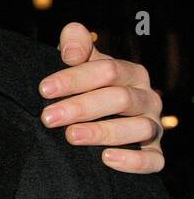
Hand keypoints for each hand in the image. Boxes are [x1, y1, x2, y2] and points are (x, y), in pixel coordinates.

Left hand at [38, 22, 164, 173]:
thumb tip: (73, 37)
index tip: (44, 89)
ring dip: (104, 132)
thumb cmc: (88, 87)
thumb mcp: (81, 63)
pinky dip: (133, 161)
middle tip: (48, 117)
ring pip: (140, 128)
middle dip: (81, 107)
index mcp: (131, 73)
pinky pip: (154, 160)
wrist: (100, 119)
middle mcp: (147, 98)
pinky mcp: (154, 154)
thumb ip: (76, 45)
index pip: (107, 71)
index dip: (75, 78)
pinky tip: (106, 158)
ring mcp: (153, 127)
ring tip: (71, 136)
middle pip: (120, 99)